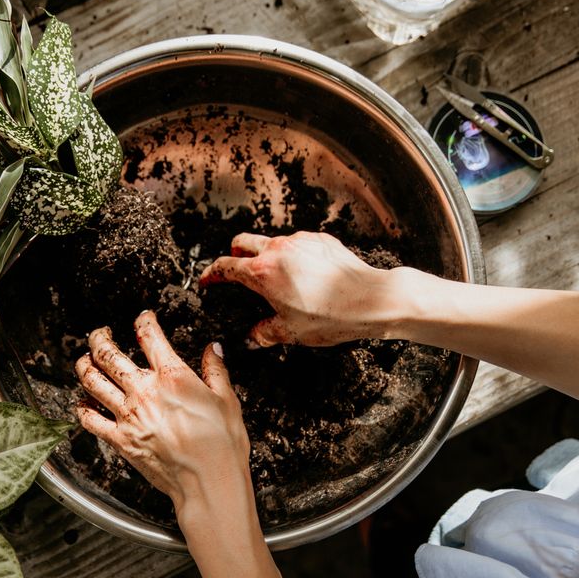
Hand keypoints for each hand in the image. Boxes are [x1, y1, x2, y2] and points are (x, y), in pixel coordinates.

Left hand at [74, 311, 251, 517]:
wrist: (209, 482)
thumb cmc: (222, 445)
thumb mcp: (228, 400)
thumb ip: (216, 370)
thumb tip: (213, 349)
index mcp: (173, 377)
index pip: (149, 335)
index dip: (144, 320)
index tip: (144, 318)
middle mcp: (145, 392)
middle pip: (108, 353)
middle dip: (100, 337)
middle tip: (101, 333)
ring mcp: (128, 416)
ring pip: (92, 381)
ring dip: (84, 365)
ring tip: (84, 360)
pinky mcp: (120, 440)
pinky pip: (89, 420)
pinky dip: (82, 409)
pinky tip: (83, 404)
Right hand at [199, 231, 404, 346]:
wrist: (371, 299)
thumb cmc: (330, 318)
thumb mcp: (290, 333)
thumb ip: (264, 334)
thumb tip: (252, 338)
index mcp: (262, 273)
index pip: (226, 266)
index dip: (212, 274)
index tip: (207, 281)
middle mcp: (277, 250)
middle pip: (242, 242)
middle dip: (233, 254)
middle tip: (235, 270)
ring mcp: (300, 241)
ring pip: (271, 241)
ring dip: (265, 255)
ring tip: (275, 277)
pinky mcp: (320, 239)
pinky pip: (297, 243)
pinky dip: (292, 255)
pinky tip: (304, 275)